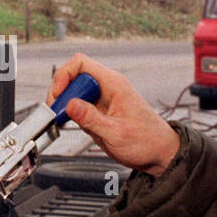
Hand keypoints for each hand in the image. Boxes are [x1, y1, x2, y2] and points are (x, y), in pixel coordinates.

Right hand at [45, 53, 180, 176]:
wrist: (159, 153)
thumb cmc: (146, 141)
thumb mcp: (116, 133)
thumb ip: (91, 119)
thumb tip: (70, 105)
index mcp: (113, 84)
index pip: (80, 64)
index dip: (64, 75)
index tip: (58, 95)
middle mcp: (106, 87)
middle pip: (73, 76)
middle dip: (61, 92)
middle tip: (57, 112)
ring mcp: (101, 99)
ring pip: (73, 91)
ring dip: (64, 104)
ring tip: (62, 121)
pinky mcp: (98, 110)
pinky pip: (78, 105)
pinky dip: (70, 113)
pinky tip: (71, 124)